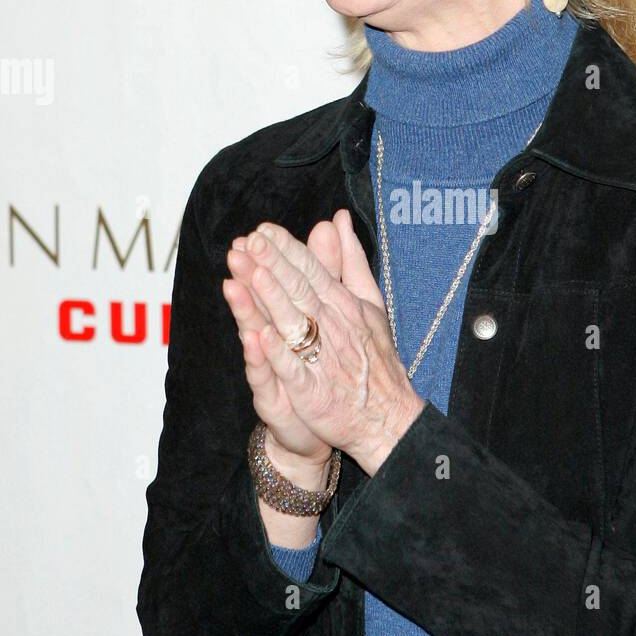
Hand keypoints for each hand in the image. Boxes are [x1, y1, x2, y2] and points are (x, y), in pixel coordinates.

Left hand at [224, 209, 425, 475]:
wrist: (387, 416)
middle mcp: (334, 327)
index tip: (262, 231)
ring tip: (251, 276)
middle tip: (249, 244)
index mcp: (344, 305)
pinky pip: (295, 370)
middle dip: (274, 266)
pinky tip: (262, 337)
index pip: (312, 271)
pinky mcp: (313, 392)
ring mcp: (323, 360)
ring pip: (294, 324)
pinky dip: (280, 354)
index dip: (286, 250)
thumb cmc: (372, 357)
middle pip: (300, 291)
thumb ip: (350, 260)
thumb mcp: (368, 302)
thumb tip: (337, 219)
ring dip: (271, 300)